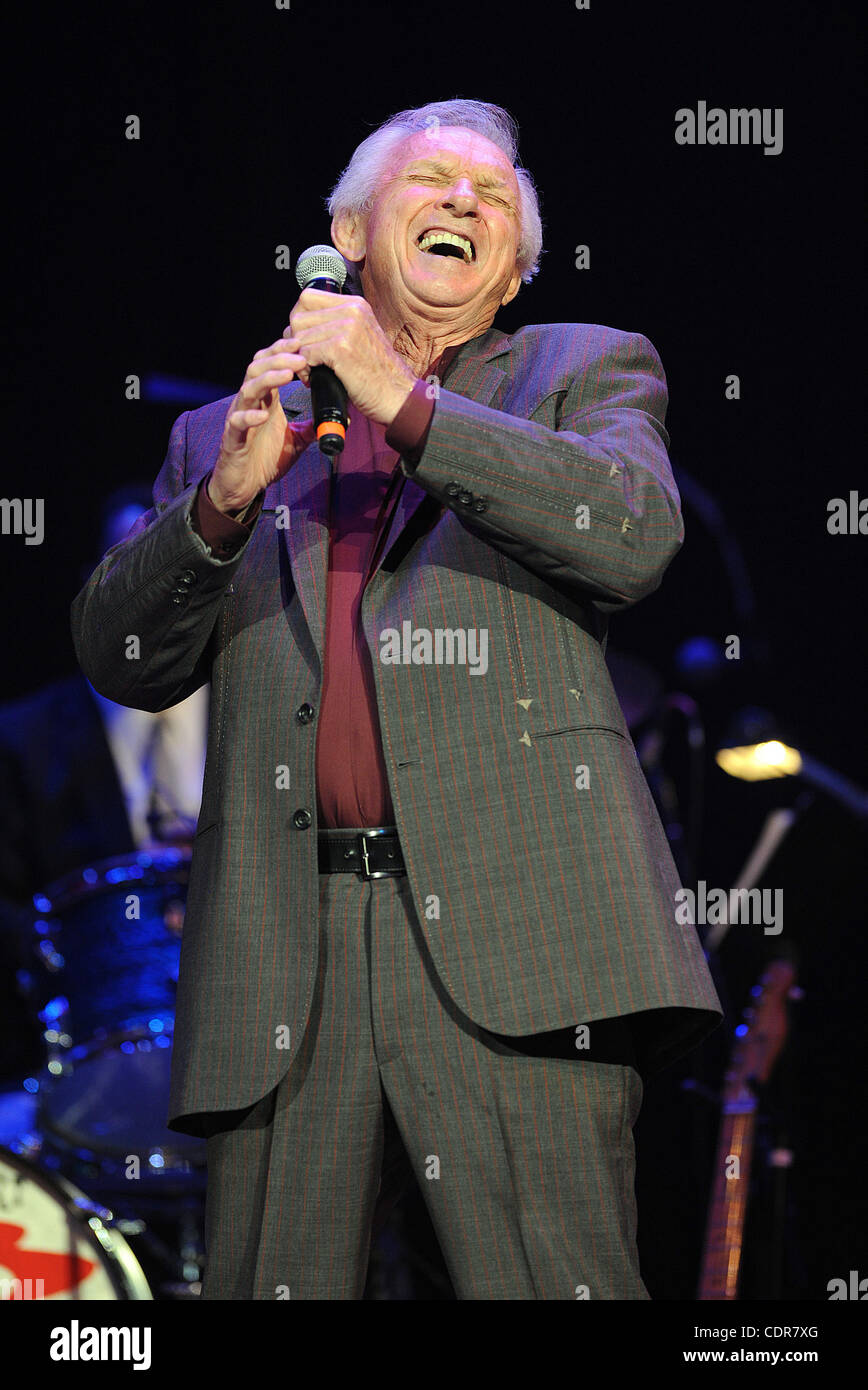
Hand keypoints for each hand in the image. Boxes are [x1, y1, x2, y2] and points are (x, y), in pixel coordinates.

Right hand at [210, 341, 316, 512]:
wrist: (243, 484)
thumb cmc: (265, 457)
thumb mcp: (296, 438)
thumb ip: (313, 425)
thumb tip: (340, 419)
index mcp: (265, 399)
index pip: (271, 364)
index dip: (285, 351)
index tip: (306, 345)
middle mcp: (250, 403)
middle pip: (258, 367)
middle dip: (279, 357)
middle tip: (301, 354)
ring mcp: (239, 418)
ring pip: (248, 389)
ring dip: (268, 379)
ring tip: (287, 373)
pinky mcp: (232, 438)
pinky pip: (237, 422)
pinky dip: (250, 417)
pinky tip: (264, 415)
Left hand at [284, 289, 415, 425]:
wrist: (396, 396)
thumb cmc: (375, 373)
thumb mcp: (359, 336)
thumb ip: (334, 324)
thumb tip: (297, 322)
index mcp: (355, 305)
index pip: (307, 298)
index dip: (298, 320)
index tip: (304, 340)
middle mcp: (352, 310)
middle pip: (298, 317)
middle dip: (294, 342)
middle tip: (305, 361)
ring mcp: (347, 328)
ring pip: (299, 337)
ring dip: (299, 358)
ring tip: (311, 372)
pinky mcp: (341, 348)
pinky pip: (306, 353)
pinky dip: (305, 369)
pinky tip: (314, 378)